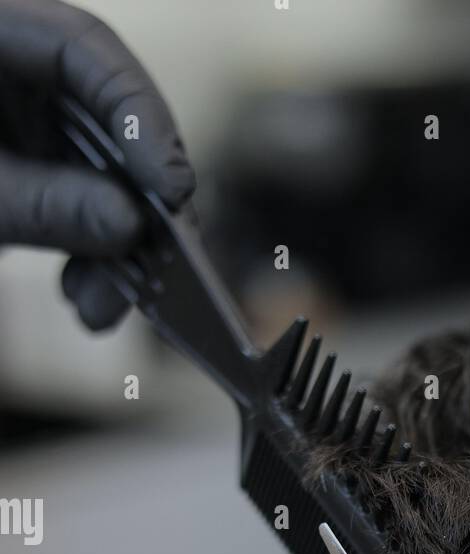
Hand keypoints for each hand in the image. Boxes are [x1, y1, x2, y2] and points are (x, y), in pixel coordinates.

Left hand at [0, 0, 193, 327]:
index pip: (88, 51)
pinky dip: (94, 264)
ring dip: (120, 254)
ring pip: (107, 183)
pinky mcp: (36, 178)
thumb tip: (129, 226)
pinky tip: (89, 304)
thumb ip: (43, 204)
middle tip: (164, 268)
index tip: (171, 187)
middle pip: (113, 128)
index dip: (139, 117)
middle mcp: (21, 76)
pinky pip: (85, 215)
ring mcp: (29, 128)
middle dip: (141, 207)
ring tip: (103, 308)